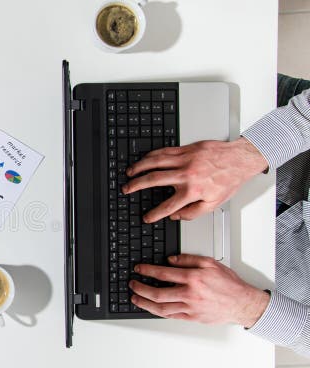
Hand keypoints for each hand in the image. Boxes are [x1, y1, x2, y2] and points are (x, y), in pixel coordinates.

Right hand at [122, 137, 267, 222]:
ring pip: (155, 162)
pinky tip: (144, 160)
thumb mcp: (214, 203)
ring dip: (139, 168)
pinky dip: (151, 156)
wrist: (240, 159)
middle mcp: (187, 175)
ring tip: (130, 173)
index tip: (146, 217)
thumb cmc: (228, 180)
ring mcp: (185, 160)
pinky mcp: (186, 149)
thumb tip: (177, 216)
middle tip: (127, 189)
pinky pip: (164, 151)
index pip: (168, 206)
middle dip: (136, 185)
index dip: (154, 214)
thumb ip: (194, 213)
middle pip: (153, 180)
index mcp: (193, 191)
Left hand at [129, 254, 269, 327]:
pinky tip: (151, 307)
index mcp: (194, 279)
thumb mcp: (210, 264)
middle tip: (132, 285)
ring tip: (135, 298)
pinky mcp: (192, 317)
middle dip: (141, 289)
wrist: (242, 304)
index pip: (163, 273)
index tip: (139, 269)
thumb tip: (170, 260)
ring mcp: (190, 308)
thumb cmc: (229, 284)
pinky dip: (158, 312)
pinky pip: (171, 315)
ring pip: (162, 308)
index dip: (147, 271)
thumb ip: (189, 260)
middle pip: (158, 293)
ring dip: (145, 303)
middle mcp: (190, 294)